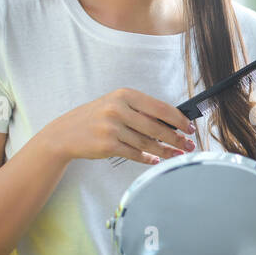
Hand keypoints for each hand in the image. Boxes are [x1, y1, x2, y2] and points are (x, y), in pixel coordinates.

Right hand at [39, 88, 196, 164]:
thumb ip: (141, 111)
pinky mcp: (107, 145)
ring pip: (147, 143)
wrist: (65, 132)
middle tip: (189, 145)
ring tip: (176, 154)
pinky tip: (156, 159)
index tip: (190, 127)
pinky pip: (135, 154)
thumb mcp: (116, 105)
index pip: (160, 107)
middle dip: (176, 138)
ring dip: (165, 151)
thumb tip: (172, 123)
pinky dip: (148, 158)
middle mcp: (118, 109)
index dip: (178, 119)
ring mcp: (112, 127)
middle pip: (156, 127)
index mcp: (124, 94)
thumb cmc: (96, 118)